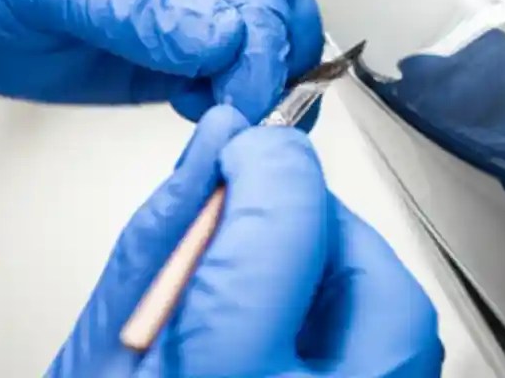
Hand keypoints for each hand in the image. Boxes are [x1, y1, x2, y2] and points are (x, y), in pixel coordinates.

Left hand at [0, 0, 321, 119]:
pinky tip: (198, 119)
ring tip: (214, 121)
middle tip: (235, 119)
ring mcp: (215, 2)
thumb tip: (222, 38)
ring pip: (278, 59)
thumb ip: (142, 3)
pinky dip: (232, 112)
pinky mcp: (198, 56)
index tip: (245, 94)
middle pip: (287, 16)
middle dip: (270, 72)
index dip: (262, 39)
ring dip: (256, 97)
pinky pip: (241, 89)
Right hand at [48, 106, 443, 376]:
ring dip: (343, 287)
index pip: (283, 236)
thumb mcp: (103, 349)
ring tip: (268, 294)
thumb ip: (165, 237)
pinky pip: (389, 372)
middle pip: (378, 292)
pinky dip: (351, 339)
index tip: (252, 150)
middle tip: (266, 222)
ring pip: (401, 339)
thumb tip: (218, 149)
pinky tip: (290, 343)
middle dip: (324, 233)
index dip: (271, 169)